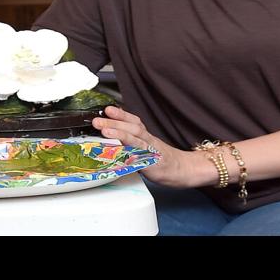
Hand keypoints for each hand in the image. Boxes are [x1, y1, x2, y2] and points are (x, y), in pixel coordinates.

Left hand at [93, 106, 211, 188]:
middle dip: (114, 123)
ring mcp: (150, 153)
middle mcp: (148, 142)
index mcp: (146, 136)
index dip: (121, 115)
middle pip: (133, 129)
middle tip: (98, 120)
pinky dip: (129, 157)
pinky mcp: (151, 166)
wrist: (181, 170)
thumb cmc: (161, 158)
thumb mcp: (147, 144)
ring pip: (136, 141)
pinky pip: (139, 160)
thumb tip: (114, 129)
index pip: (134, 122)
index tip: (108, 109)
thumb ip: (132, 138)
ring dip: (120, 135)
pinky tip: (118, 155)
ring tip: (105, 131)